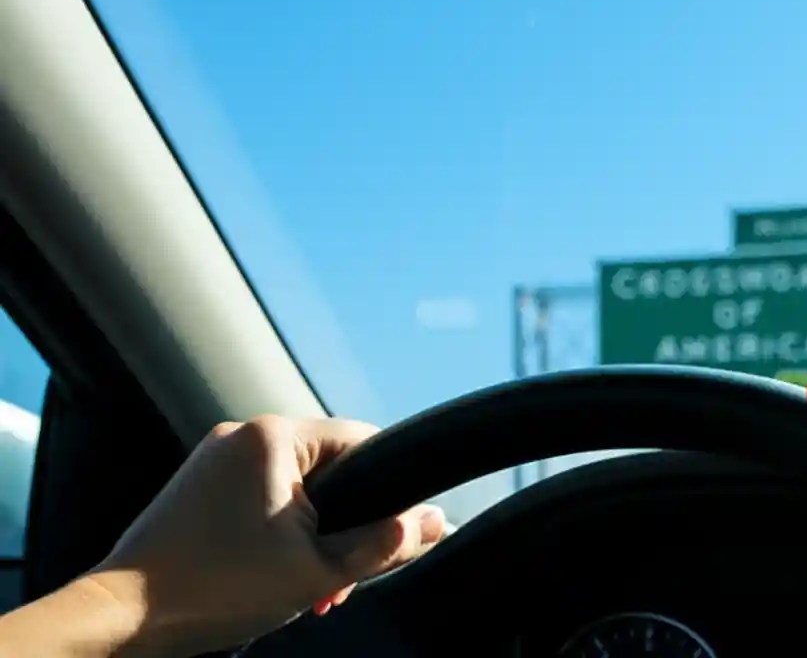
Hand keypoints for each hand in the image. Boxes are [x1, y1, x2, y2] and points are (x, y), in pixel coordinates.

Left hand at [86, 415, 445, 655]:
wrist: (122, 618)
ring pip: (293, 489)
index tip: (390, 536)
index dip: (388, 491)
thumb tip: (437, 522)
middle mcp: (243, 434)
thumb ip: (386, 544)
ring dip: (310, 536)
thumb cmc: (216, 589)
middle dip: (343, 527)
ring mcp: (214, 457)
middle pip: (328, 471)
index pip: (363, 443)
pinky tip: (272, 576)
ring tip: (304, 588)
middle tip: (338, 581)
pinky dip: (276, 532)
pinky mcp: (197, 485)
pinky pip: (259, 497)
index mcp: (275, 438)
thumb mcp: (320, 571)